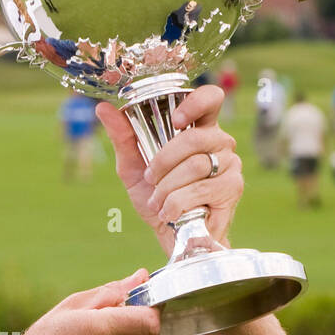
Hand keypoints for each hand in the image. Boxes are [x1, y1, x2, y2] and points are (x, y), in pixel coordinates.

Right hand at [7, 270, 160, 334]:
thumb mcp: (71, 306)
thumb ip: (111, 291)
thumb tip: (140, 277)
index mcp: (101, 331)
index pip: (150, 317)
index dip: (150, 303)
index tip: (140, 296)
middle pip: (152, 329)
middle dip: (142, 314)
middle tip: (118, 310)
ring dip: (134, 331)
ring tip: (104, 332)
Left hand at [96, 84, 243, 253]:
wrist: (173, 235)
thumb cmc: (157, 197)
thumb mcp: (133, 167)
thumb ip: (122, 138)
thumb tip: (102, 108)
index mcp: (199, 128)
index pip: (210, 98)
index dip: (196, 102)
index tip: (175, 120)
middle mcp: (219, 142)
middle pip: (194, 138)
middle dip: (163, 161)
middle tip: (151, 179)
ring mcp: (229, 163)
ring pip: (195, 166)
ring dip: (167, 188)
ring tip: (158, 201)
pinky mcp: (232, 187)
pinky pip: (201, 189)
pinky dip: (177, 203)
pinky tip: (171, 212)